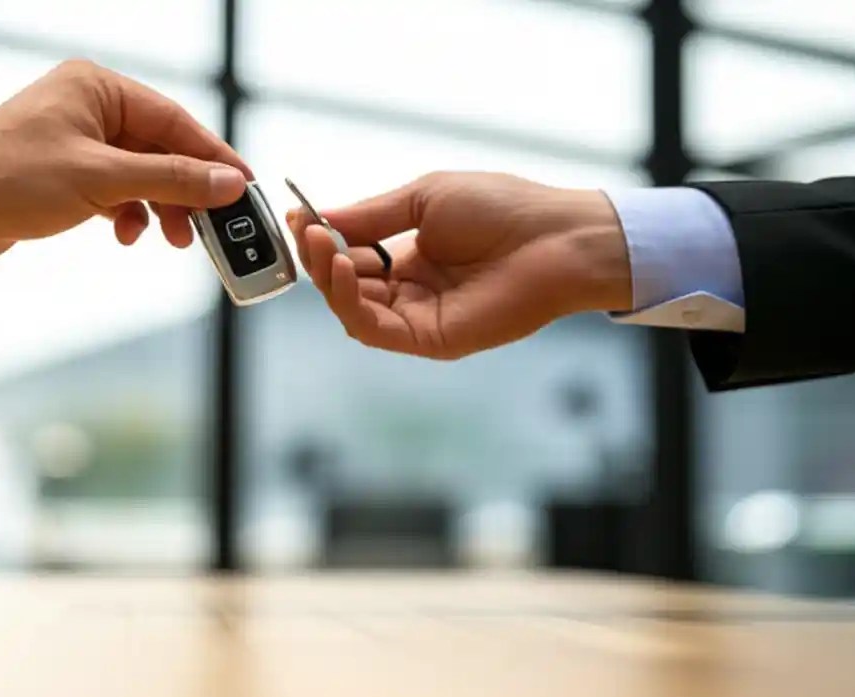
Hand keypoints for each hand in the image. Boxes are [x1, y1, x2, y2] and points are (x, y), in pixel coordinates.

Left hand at [0, 60, 251, 262]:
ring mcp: (76, 140)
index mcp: (96, 87)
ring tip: (172, 240)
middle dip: (184, 191)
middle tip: (210, 227)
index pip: (173, 120)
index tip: (243, 187)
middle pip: (160, 149)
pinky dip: (128, 213)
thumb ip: (171, 179)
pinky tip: (127, 234)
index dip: (212, 157)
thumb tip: (228, 182)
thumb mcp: (102, 180)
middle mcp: (88, 106)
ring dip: (159, 207)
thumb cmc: (10, 180)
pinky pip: (116, 190)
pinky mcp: (65, 173)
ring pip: (140, 174)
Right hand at [288, 172, 632, 359]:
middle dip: (320, 258)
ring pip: (353, 309)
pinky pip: (374, 329)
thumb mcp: (423, 199)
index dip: (323, 240)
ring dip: (328, 278)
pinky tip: (344, 268)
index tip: (298, 217)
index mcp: (411, 256)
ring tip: (320, 245)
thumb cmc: (503, 209)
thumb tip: (315, 219)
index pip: (352, 256)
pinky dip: (349, 301)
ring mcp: (419, 317)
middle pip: (346, 285)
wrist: (555, 237)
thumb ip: (369, 216)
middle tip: (306, 230)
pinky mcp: (430, 339)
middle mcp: (411, 290)